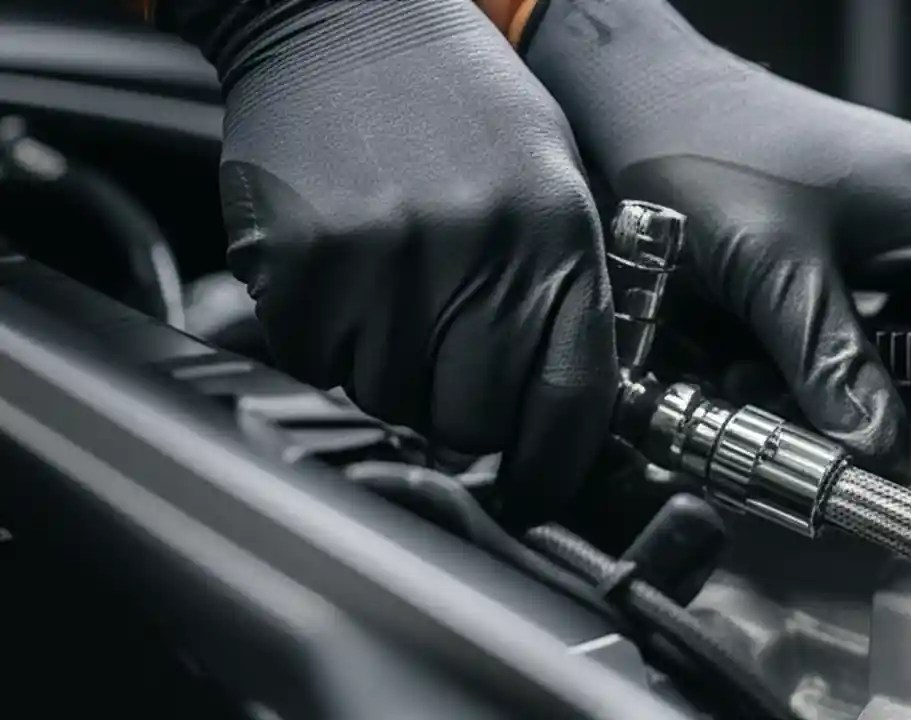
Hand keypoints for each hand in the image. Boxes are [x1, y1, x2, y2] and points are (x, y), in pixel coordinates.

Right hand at [206, 0, 616, 523]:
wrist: (345, 14)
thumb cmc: (458, 98)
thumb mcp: (553, 177)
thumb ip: (565, 289)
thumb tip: (560, 406)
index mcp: (557, 237)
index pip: (569, 405)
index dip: (552, 467)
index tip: (533, 484)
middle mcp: (479, 254)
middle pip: (472, 421)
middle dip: (461, 413)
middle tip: (445, 358)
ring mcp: (386, 261)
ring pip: (390, 400)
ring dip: (391, 373)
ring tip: (393, 293)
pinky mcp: (303, 264)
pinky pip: (317, 362)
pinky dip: (328, 343)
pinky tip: (343, 278)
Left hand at [519, 0, 910, 486]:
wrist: (650, 95)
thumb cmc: (708, 156)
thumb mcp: (771, 274)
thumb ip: (830, 363)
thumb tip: (883, 452)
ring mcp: (900, 205)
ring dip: (892, 374)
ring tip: (846, 421)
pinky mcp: (860, 215)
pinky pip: (885, 293)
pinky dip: (855, 342)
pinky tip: (800, 372)